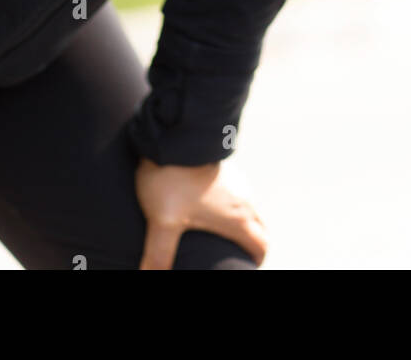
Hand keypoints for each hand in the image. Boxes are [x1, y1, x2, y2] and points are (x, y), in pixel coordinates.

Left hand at [134, 157, 267, 269]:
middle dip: (253, 243)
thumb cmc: (172, 180)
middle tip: (235, 256)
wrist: (174, 134)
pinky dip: (233, 205)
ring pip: (249, 207)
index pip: (261, 245)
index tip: (245, 268)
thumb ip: (158, 255)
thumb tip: (149, 275)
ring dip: (243, 223)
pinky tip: (209, 206)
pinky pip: (238, 192)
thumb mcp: (162, 223)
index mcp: (237, 217)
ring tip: (221, 234)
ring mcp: (236, 181)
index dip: (256, 261)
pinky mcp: (225, 168)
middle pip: (260, 227)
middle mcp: (243, 199)